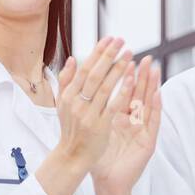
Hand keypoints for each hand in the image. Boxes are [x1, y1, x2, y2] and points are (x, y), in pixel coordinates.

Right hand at [48, 36, 133, 173]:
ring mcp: (88, 114)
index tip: (109, 38)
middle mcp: (76, 103)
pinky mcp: (100, 126)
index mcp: (67, 96)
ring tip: (130, 54)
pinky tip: (131, 78)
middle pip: (94, 74)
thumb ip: (66, 81)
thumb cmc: (70, 129)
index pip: (84, 69)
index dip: (97, 52)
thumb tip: (73, 58)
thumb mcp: (62, 104)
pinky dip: (122, 91)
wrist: (71, 156)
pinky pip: (113, 105)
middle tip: (122, 41)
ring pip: (105, 87)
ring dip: (118, 69)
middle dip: (109, 55)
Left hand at [90, 55, 161, 194]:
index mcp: (120, 116)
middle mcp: (133, 121)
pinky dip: (156, 107)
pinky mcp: (148, 141)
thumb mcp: (93, 127)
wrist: (107, 181)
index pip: (125, 91)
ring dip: (152, 86)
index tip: (125, 56)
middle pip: (139, 94)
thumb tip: (81, 90)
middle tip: (146, 57)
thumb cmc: (100, 155)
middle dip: (142, 75)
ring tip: (154, 69)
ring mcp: (142, 130)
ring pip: (149, 104)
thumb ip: (90, 108)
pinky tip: (157, 94)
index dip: (126, 74)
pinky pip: (153, 122)